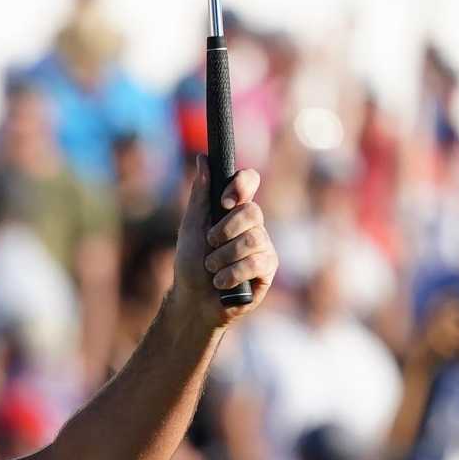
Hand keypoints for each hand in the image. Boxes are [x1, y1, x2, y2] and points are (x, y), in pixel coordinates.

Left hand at [171, 160, 275, 331]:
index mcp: (233, 209)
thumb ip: (200, 194)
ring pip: (252, 239)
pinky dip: (232, 274)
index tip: (223, 201)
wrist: (193, 301)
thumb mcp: (191, 226)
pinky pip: (257, 262)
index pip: (249, 181)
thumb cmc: (190, 264)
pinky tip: (221, 283)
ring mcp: (262, 246)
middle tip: (210, 244)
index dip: (241, 185)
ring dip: (223, 257)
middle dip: (225, 231)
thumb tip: (203, 158)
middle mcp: (252, 224)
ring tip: (212, 269)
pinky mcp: (268, 269)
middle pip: (252, 211)